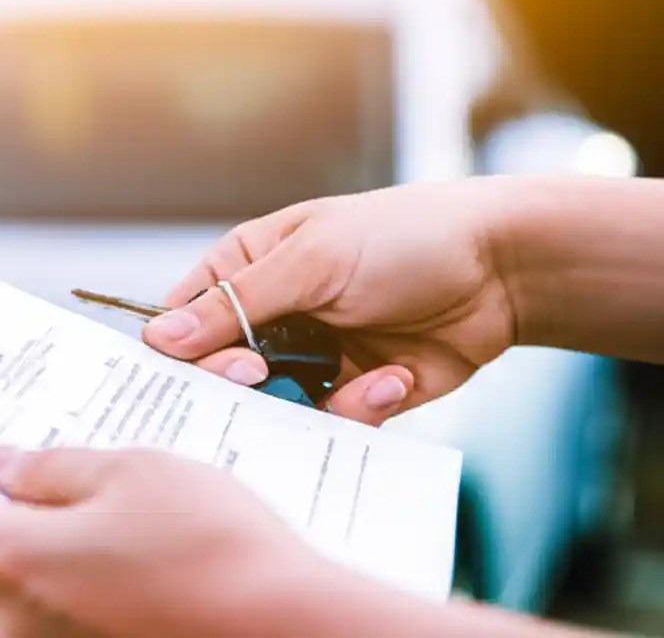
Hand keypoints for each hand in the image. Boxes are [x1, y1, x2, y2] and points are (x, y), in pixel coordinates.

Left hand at [0, 445, 353, 637]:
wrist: (290, 623)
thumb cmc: (215, 546)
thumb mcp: (130, 471)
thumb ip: (49, 468)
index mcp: (16, 560)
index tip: (32, 470)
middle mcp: (21, 622)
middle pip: (5, 556)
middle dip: (46, 523)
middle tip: (112, 500)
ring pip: (46, 591)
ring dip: (79, 561)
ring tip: (146, 541)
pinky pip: (79, 620)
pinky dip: (105, 598)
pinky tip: (156, 578)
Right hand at [143, 181, 516, 424]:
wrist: (503, 268)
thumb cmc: (403, 237)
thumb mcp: (312, 260)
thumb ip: (236, 304)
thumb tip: (160, 340)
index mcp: (248, 270)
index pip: (185, 323)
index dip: (184, 354)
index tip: (211, 369)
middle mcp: (273, 318)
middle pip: (221, 377)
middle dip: (247, 388)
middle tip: (268, 380)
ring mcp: (312, 357)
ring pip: (274, 411)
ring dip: (313, 405)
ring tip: (363, 380)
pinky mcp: (353, 393)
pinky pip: (329, 425)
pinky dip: (361, 410)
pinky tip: (395, 377)